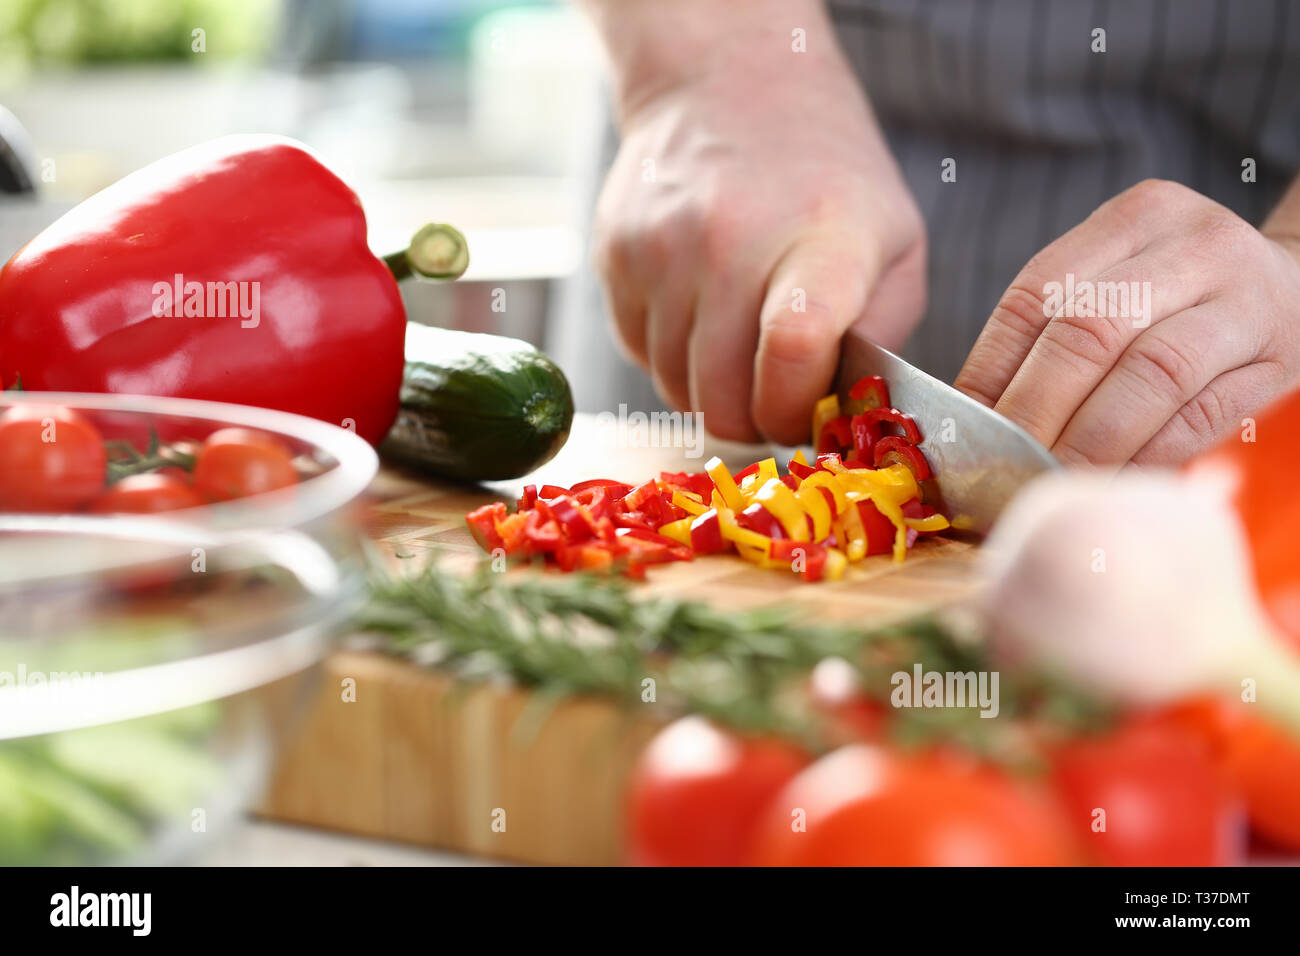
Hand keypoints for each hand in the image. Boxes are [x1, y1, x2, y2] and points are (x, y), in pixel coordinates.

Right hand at [591, 30, 924, 443]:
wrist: (725, 86)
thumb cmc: (826, 179)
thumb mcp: (894, 245)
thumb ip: (881, 338)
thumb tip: (840, 418)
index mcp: (819, 241)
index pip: (795, 353)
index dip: (800, 409)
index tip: (811, 407)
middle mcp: (729, 243)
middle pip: (725, 400)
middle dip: (757, 418)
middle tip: (778, 389)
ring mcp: (660, 252)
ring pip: (676, 391)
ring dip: (712, 389)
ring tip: (741, 339)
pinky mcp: (614, 260)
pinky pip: (639, 356)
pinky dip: (673, 355)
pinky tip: (701, 309)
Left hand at [954, 179, 1299, 467]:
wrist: (1299, 288)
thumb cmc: (1179, 296)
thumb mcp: (1118, 279)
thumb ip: (1052, 328)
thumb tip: (971, 413)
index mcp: (1137, 217)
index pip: (1039, 293)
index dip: (992, 368)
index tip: (963, 427)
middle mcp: (1196, 245)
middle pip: (1090, 331)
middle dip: (1035, 410)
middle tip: (1002, 465)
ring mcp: (1247, 300)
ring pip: (1151, 374)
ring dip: (1090, 440)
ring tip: (1050, 480)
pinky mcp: (1281, 360)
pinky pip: (1202, 416)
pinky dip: (1147, 455)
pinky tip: (1110, 479)